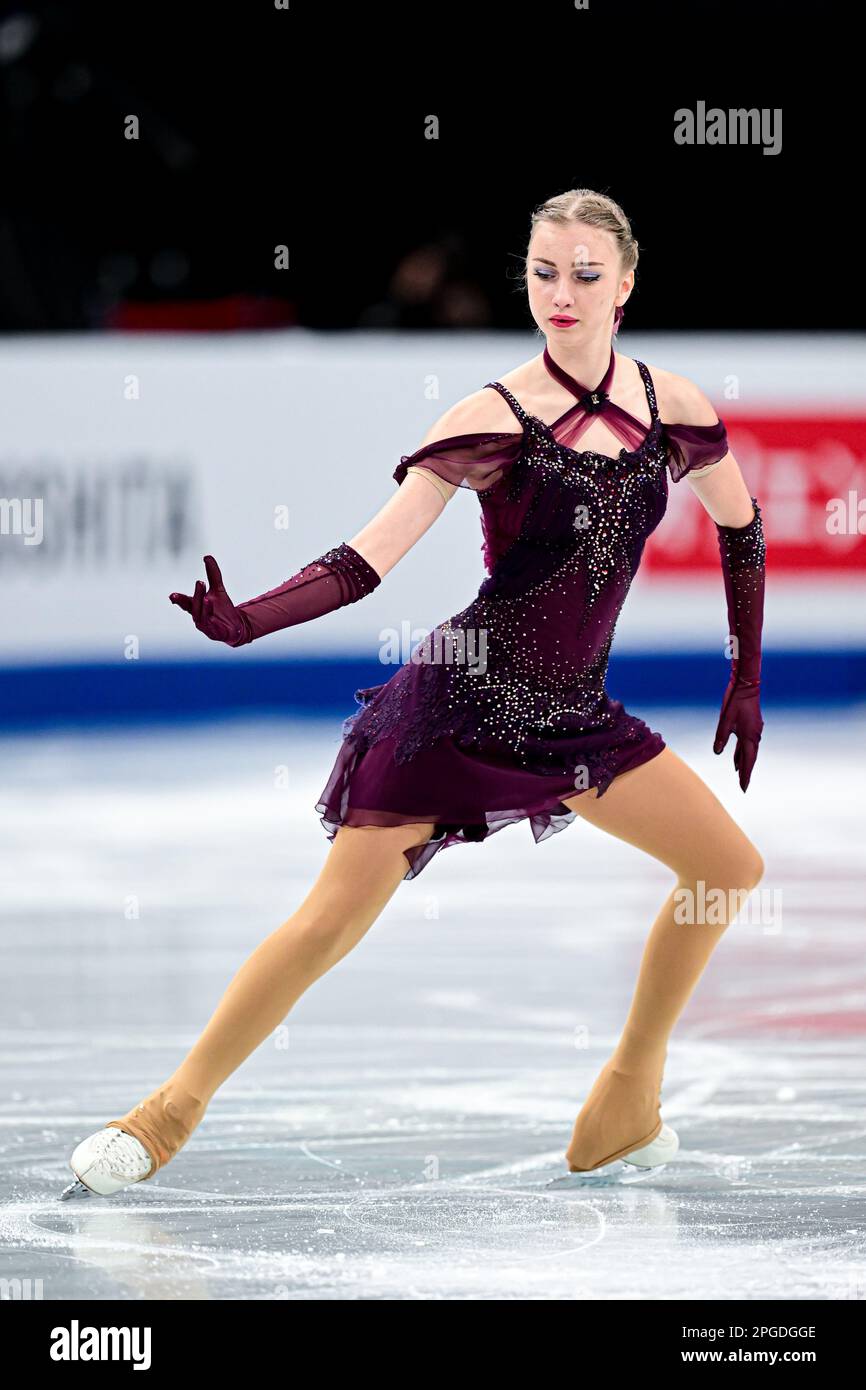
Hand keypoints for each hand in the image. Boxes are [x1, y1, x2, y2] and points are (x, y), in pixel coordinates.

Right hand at [169, 555, 250, 646]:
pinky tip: (211, 605)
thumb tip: (207, 556)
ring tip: (207, 597)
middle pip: (193, 606)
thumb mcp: (218, 589)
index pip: (185, 602)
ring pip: (200, 616)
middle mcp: (198, 616)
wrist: (237, 624)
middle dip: (196, 596)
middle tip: (200, 582)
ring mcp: (205, 626)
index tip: (172, 595)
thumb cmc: (223, 608)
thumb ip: (213, 574)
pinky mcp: (213, 633)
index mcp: (196, 606)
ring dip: (202, 606)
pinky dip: (209, 615)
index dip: (178, 599)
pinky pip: (209, 625)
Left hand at [713, 676, 762, 791]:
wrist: (747, 684)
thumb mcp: (725, 720)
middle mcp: (754, 735)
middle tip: (743, 786)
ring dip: (744, 763)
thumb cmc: (735, 700)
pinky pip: (747, 744)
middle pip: (750, 758)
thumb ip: (721, 736)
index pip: (748, 761)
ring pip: (749, 751)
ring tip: (739, 775)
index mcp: (749, 736)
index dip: (745, 775)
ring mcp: (754, 731)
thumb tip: (717, 752)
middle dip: (746, 772)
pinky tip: (737, 758)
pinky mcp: (751, 726)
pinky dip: (742, 753)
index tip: (744, 787)